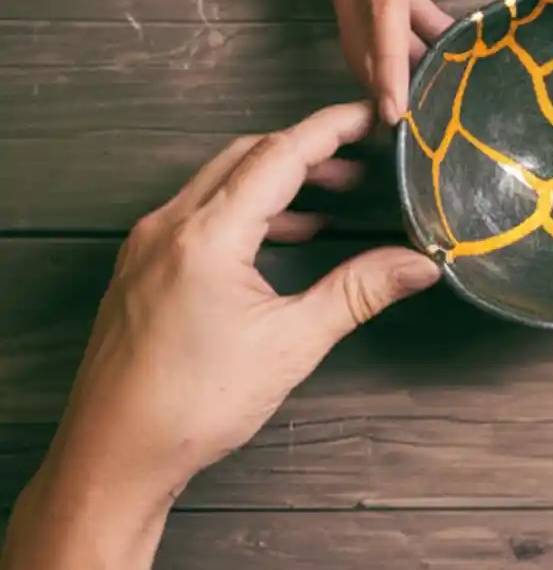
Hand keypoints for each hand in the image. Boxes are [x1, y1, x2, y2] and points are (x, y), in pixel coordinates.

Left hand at [0, 102, 439, 569]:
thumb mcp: (291, 343)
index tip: (370, 115)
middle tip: (360, 156)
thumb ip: (357, 292)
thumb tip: (418, 265)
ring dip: (276, 180)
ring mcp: (148, 245)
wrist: (116, 454)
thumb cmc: (194, 403)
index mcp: (207, 235)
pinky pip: (198, 214)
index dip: (330, 128)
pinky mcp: (142, 268)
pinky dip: (245, 210)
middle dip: (307, 150)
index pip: (279, 155)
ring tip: (331, 197)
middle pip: (246, 156)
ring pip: (219, 183)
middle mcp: (169, 226)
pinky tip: (279, 239)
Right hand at [256, 0, 552, 123]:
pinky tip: (390, 12)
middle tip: (426, 111)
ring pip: (346, 11)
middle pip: (360, 29)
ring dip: (381, 40)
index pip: (382, 11)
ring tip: (428, 61)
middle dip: (389, 75)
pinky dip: (360, 9)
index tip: (395, 112)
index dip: (388, 66)